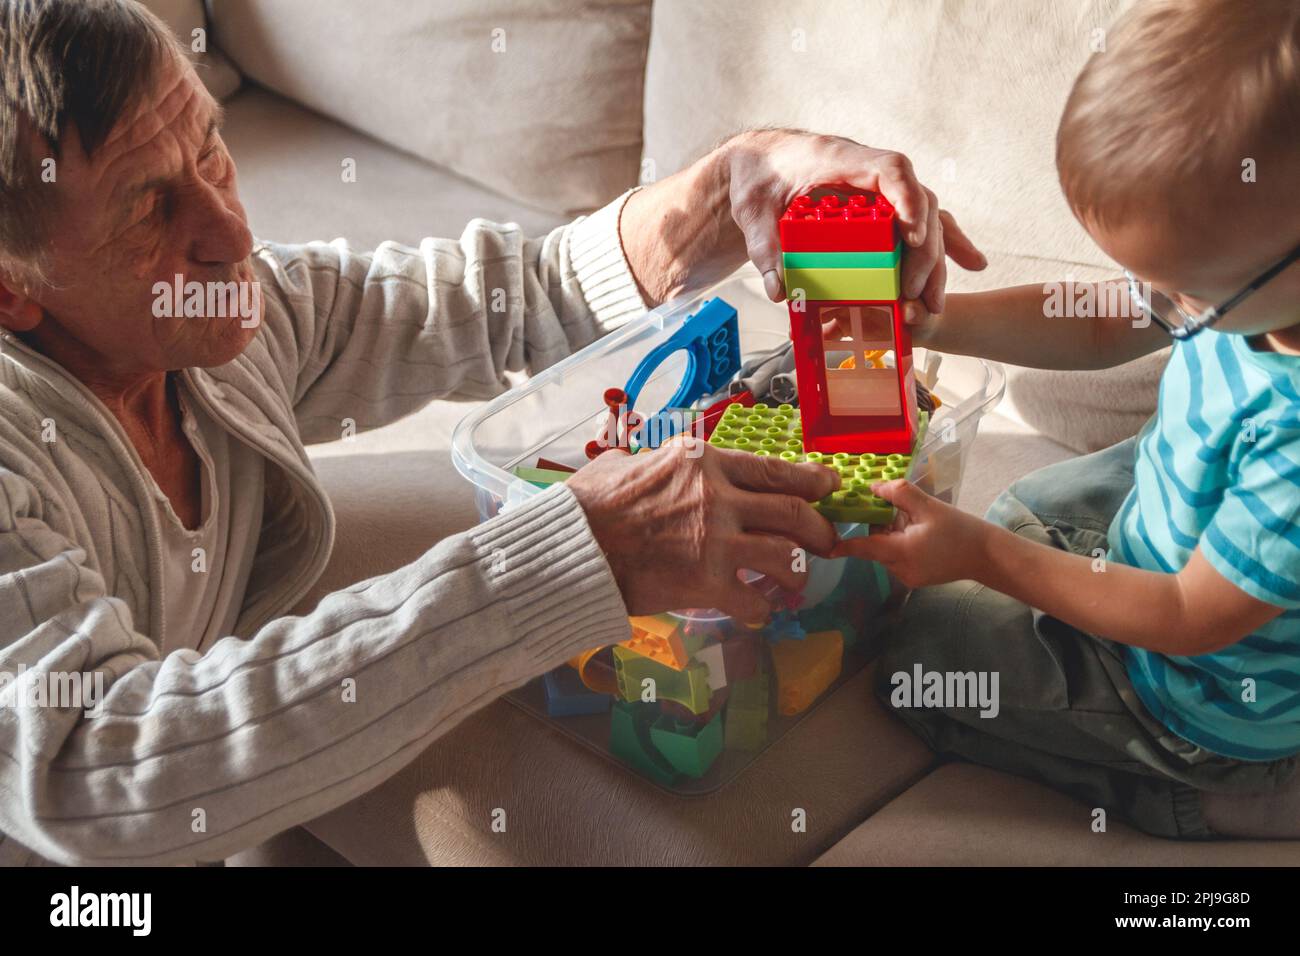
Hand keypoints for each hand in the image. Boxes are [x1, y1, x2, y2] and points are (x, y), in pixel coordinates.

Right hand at [567, 438, 839, 624]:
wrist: (572, 547)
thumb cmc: (590, 504)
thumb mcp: (629, 462)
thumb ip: (662, 463)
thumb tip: (664, 463)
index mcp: (702, 462)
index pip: (773, 469)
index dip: (811, 479)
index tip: (829, 485)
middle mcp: (718, 497)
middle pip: (793, 511)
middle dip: (820, 529)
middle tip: (828, 541)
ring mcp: (716, 541)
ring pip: (786, 555)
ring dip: (798, 572)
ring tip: (798, 582)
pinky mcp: (706, 583)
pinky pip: (753, 599)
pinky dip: (761, 609)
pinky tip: (758, 613)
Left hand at [619, 129, 985, 312]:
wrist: (757, 164)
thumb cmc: (756, 179)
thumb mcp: (753, 213)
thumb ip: (765, 248)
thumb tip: (779, 291)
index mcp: (840, 161)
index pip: (890, 169)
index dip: (908, 199)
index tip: (915, 235)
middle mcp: (869, 172)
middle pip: (917, 201)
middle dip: (924, 249)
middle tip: (913, 292)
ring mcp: (880, 190)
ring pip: (924, 216)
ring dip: (935, 258)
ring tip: (933, 303)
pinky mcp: (882, 207)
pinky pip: (919, 223)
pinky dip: (945, 243)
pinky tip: (971, 264)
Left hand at [830, 479, 989, 588]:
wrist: (986, 555)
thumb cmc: (960, 530)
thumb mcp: (929, 506)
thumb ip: (899, 494)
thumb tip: (873, 487)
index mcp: (902, 552)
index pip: (864, 548)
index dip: (843, 546)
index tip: (824, 547)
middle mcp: (900, 570)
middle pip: (875, 546)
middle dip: (880, 526)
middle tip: (899, 510)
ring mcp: (907, 577)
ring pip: (885, 551)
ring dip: (891, 534)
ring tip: (915, 522)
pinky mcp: (914, 579)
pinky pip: (896, 558)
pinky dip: (900, 544)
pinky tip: (920, 534)